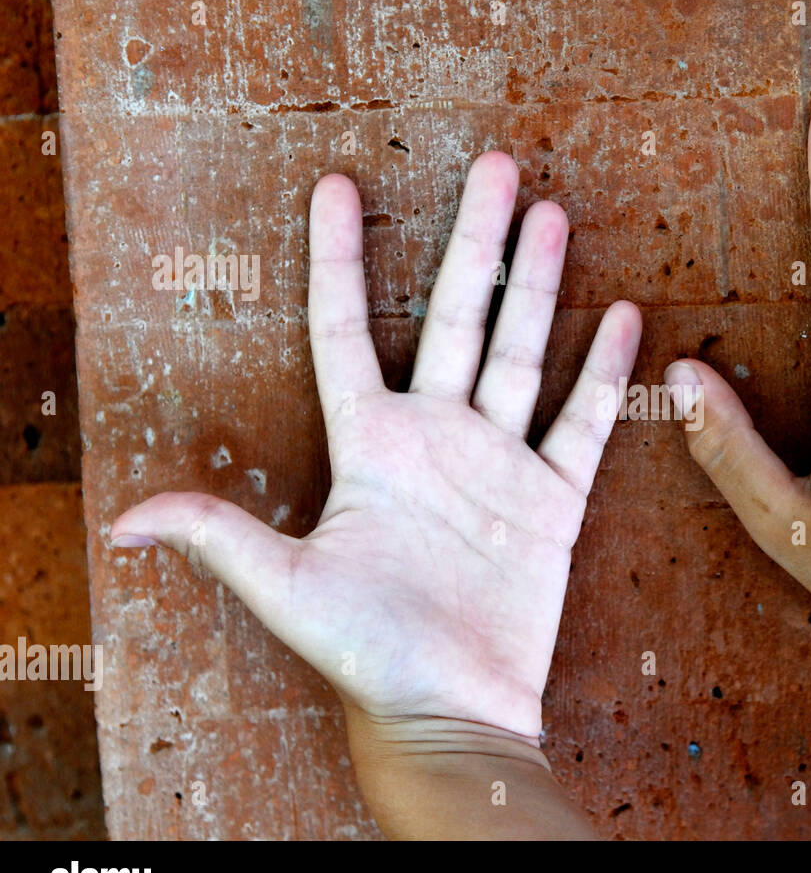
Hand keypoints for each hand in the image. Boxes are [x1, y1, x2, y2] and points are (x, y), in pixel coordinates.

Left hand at [112, 152, 641, 744]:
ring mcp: (500, 463)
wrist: (451, 708)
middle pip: (458, 318)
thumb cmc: (367, 653)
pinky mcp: (553, 498)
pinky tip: (622, 317)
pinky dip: (603, 373)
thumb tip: (125, 519)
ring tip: (554, 215)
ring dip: (540, 285)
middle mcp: (437, 438)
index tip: (336, 185)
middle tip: (496, 165)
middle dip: (476, 241)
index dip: (341, 260)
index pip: (348, 332)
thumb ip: (222, 538)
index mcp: (372, 446)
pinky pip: (584, 422)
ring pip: (522, 353)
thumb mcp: (288, 589)